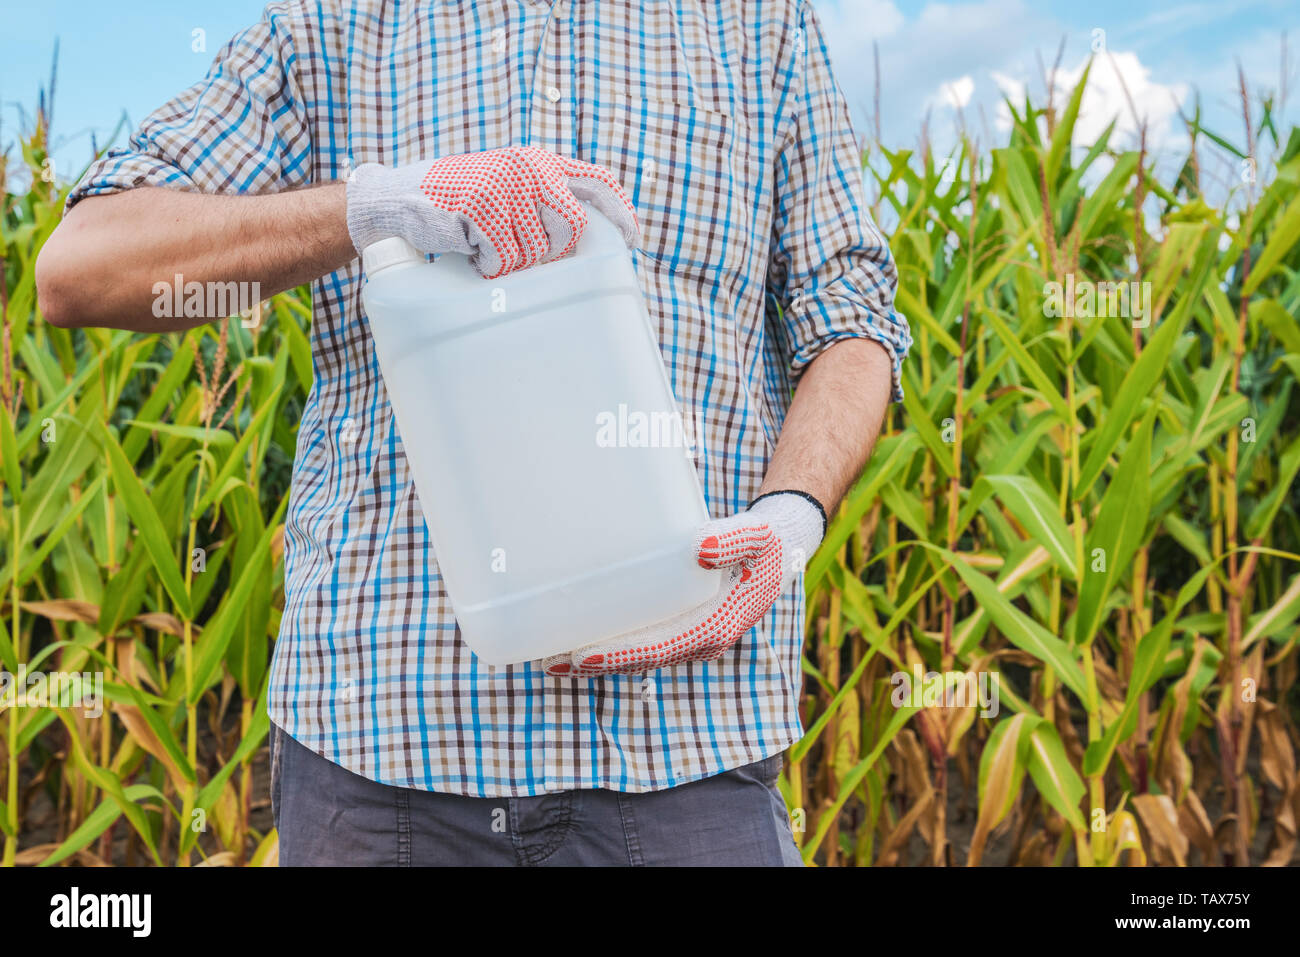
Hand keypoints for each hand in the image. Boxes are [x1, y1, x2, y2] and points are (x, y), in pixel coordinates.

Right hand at [345, 145, 639, 278]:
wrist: (396, 199)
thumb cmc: (456, 206)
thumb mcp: (507, 192)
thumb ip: (543, 204)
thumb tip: (585, 244)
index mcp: (539, 161)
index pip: (596, 181)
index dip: (619, 213)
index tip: (631, 242)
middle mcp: (527, 167)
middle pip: (572, 228)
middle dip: (551, 254)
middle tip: (519, 257)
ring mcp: (504, 185)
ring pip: (535, 252)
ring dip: (510, 263)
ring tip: (484, 248)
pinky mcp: (479, 208)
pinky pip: (503, 260)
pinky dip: (487, 267)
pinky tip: (470, 253)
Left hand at [542, 492, 826, 676]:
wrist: (777, 553)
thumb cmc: (764, 542)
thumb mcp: (756, 534)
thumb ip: (732, 539)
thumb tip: (698, 549)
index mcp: (715, 626)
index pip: (660, 647)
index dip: (621, 654)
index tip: (585, 655)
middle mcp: (698, 641)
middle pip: (638, 660)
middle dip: (595, 663)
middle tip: (549, 661)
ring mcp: (687, 638)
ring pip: (635, 657)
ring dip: (594, 660)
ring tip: (549, 658)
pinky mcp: (678, 627)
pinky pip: (639, 643)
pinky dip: (608, 645)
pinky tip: (576, 638)